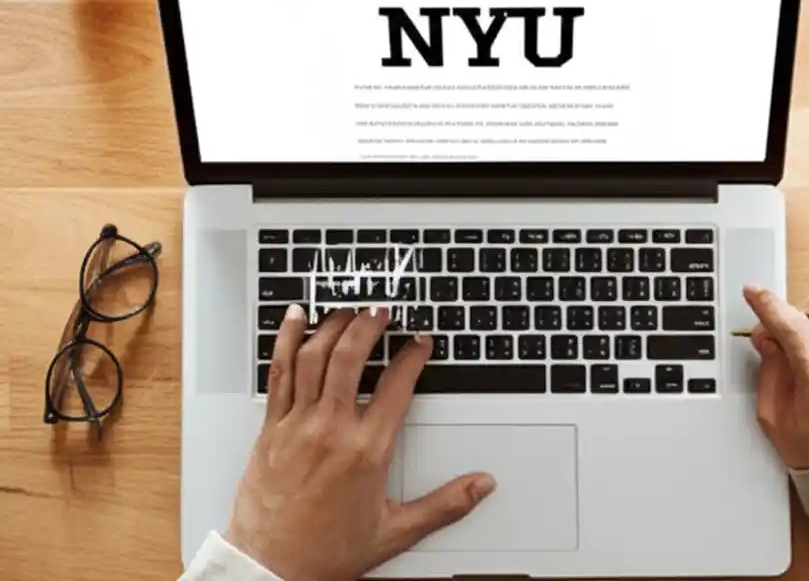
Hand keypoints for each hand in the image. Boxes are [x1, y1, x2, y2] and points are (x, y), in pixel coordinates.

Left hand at [226, 305, 495, 580]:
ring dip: (332, 326)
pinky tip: (294, 319)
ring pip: (314, 358)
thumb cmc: (325, 553)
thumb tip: (481, 486)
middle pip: (350, 357)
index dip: (412, 356)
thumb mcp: (395, 531)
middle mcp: (330, 431)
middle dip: (369, 325)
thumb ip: (444, 504)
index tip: (420, 342)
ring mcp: (296, 426)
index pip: (396, 386)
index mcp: (366, 452)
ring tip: (348, 310)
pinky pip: (278, 373)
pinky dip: (287, 341)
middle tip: (382, 311)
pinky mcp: (270, 429)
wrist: (270, 569)